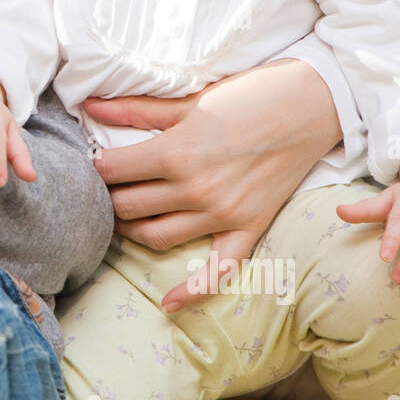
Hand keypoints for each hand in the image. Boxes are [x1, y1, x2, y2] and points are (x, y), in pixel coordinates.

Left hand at [84, 59, 342, 311]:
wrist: (310, 105)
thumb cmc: (248, 96)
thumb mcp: (189, 100)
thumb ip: (136, 110)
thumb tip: (88, 107)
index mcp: (177, 153)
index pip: (112, 170)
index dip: (96, 164)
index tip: (96, 158)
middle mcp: (195, 190)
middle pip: (127, 206)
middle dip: (110, 195)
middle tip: (108, 185)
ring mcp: (222, 214)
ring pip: (155, 236)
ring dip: (132, 229)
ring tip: (126, 215)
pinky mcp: (247, 228)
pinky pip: (218, 271)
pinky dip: (192, 291)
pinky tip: (168, 303)